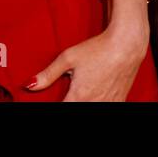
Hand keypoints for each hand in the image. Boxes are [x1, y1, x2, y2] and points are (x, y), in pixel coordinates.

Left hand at [25, 25, 147, 100]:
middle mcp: (94, 104)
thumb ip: (48, 74)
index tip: (55, 101)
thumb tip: (30, 84)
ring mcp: (108, 104)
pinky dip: (98, 104)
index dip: (55, 106)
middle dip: (70, 104)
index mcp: (79, 96)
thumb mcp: (69, 57)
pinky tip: (94, 96)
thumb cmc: (98, 49)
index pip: (62, 110)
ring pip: (91, 110)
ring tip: (82, 95)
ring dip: (84, 104)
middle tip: (69, 95)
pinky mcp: (118, 101)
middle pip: (77, 111)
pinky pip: (106, 109)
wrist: (127, 44)